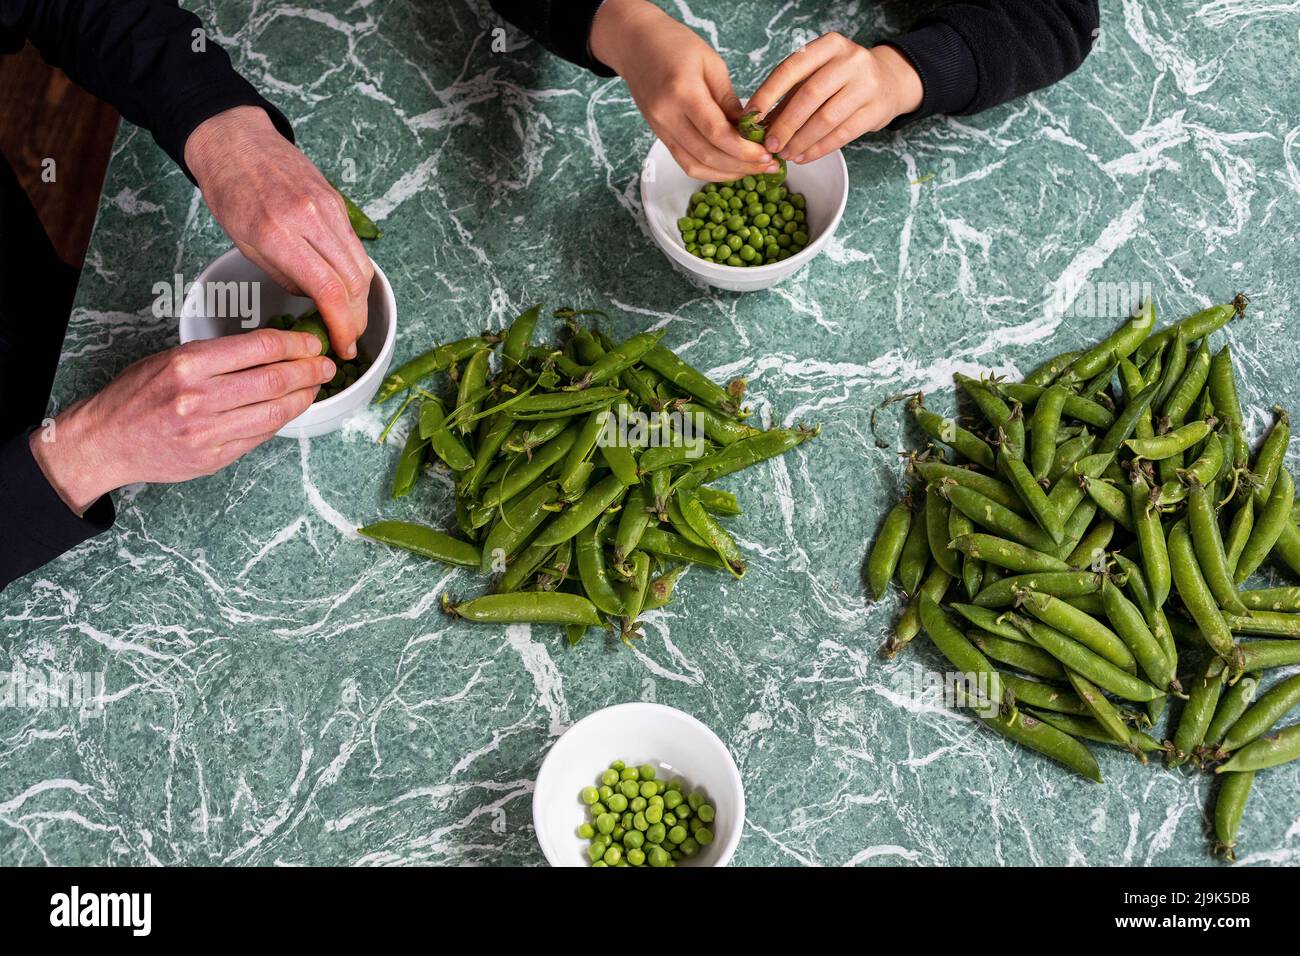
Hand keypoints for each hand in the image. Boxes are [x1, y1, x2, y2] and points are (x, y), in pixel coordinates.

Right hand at [29, 329, 334, 512]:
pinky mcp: (214, 457)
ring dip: (304, 397)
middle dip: (310, 371)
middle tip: (326, 366)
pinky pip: (261, 435)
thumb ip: (218, 355)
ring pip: (274, 411)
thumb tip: (271, 351)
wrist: (105, 441)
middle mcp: (200, 398)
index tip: (313, 344)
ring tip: (316, 387)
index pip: (259, 348)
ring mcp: (208, 432)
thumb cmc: (136, 395)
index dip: (295, 345)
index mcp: (189, 364)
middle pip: (274, 380)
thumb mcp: (170, 359)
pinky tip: (292, 408)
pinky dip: (282, 419)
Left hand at [184, 106, 373, 359]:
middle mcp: (312, 219)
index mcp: (279, 233)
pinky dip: (355, 272)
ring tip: (350, 318)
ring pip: (362, 266)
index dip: (342, 325)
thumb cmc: (230, 192)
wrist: (236, 142)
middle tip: (348, 338)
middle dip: (356, 318)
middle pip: (354, 282)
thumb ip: (285, 275)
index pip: (328, 289)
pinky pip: (354, 246)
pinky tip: (344, 286)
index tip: (342, 347)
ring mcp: (329, 208)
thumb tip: (316, 299)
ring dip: (361, 299)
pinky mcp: (338, 202)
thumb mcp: (245, 244)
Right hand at [590, 0, 776, 180]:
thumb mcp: (711, 63)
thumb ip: (729, 100)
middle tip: (767, 165)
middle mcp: (667, 116)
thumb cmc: (675, 45)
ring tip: (752, 170)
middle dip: (741, 165)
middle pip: (707, 154)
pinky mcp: (660, 135)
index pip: (716, 133)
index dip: (743, 150)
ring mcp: (661, 129)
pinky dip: (710, 170)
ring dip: (727, 173)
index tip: (765, 154)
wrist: (635, 45)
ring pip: (695, 165)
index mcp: (683, 92)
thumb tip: (751, 129)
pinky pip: (685, 162)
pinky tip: (730, 168)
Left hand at [747, 34, 922, 164]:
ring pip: (825, 119)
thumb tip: (757, 123)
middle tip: (769, 144)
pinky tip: (803, 156)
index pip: (791, 68)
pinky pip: (842, 135)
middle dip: (785, 124)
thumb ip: (790, 94)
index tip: (751, 116)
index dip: (767, 94)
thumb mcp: (817, 75)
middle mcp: (850, 60)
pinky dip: (818, 149)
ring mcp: (866, 85)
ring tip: (785, 154)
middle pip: (809, 96)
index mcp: (829, 45)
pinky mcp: (876, 110)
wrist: (889, 80)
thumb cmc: (842, 79)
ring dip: (800, 141)